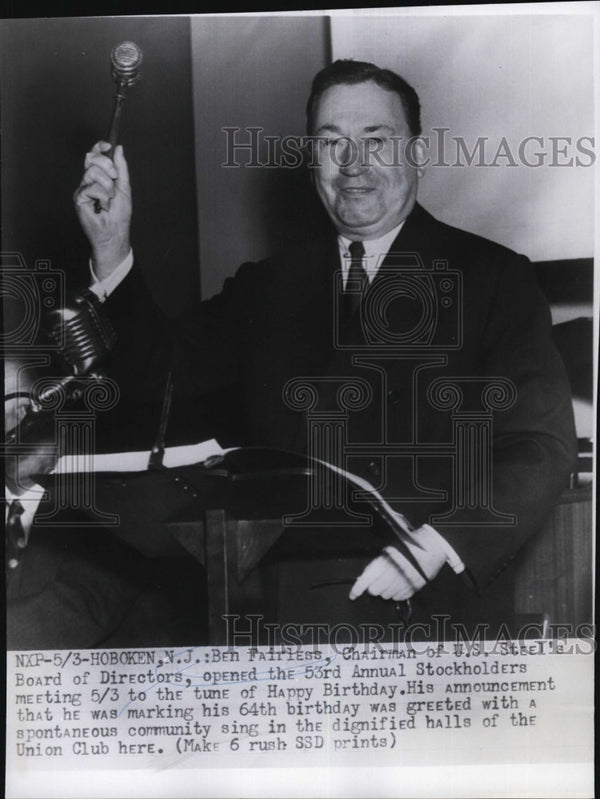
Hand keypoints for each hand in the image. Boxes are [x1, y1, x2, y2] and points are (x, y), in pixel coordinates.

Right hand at [73, 142, 131, 280]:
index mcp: (98, 177)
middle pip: (91, 159)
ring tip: (110, 199)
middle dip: (107, 166)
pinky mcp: (79, 198)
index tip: (107, 144)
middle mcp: (88, 181)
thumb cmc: (119, 214)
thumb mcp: (124, 187)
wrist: (115, 233)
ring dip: (108, 186)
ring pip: (93, 173)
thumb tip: (119, 148)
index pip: (94, 156)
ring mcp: (82, 189)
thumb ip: (121, 167)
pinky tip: (103, 207)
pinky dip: (103, 197)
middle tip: (115, 179)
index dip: (99, 147)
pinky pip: (91, 188)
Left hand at [349, 525, 447, 601]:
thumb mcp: (391, 547)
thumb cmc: (412, 544)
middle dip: (373, 586)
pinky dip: (396, 593)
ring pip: (386, 596)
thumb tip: (366, 575)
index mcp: (387, 561)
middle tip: (378, 578)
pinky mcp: (414, 589)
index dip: (357, 589)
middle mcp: (395, 574)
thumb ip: (378, 562)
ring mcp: (405, 583)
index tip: (352, 595)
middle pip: (375, 591)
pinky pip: (398, 598)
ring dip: (385, 590)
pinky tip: (400, 583)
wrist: (434, 547)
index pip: (367, 579)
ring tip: (391, 578)